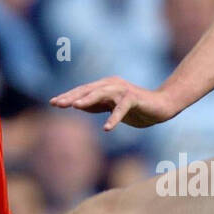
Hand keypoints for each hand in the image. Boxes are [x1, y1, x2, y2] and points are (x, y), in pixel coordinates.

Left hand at [51, 77, 179, 129]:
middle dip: (71, 97)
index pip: (82, 91)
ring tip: (75, 107)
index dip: (67, 96)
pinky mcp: (134, 98)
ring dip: (88, 100)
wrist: (161, 106)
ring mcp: (123, 90)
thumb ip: (95, 105)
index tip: (52, 102)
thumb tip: (76, 105)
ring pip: (102, 93)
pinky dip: (114, 118)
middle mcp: (111, 84)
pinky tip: (106, 128)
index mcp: (104, 86)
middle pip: (88, 90)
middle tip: (57, 103)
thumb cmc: (135, 108)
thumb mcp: (110, 107)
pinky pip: (122, 108)